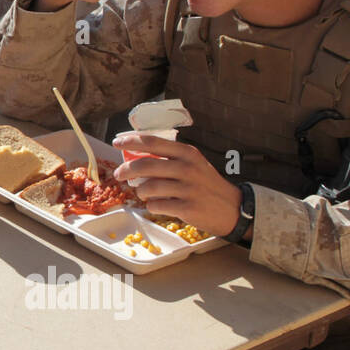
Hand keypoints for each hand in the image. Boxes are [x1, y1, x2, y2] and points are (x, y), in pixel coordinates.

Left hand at [111, 133, 242, 237]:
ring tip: (143, 192)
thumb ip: (169, 158)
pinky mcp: (188, 208)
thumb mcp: (193, 163)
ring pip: (148, 187)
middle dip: (125, 170)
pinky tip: (157, 205)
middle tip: (118, 174)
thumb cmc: (206, 184)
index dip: (130, 141)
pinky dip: (152, 206)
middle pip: (145, 165)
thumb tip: (135, 155)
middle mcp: (187, 168)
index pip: (152, 142)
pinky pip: (157, 205)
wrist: (233, 208)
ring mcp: (188, 188)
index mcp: (187, 153)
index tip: (116, 142)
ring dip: (141, 191)